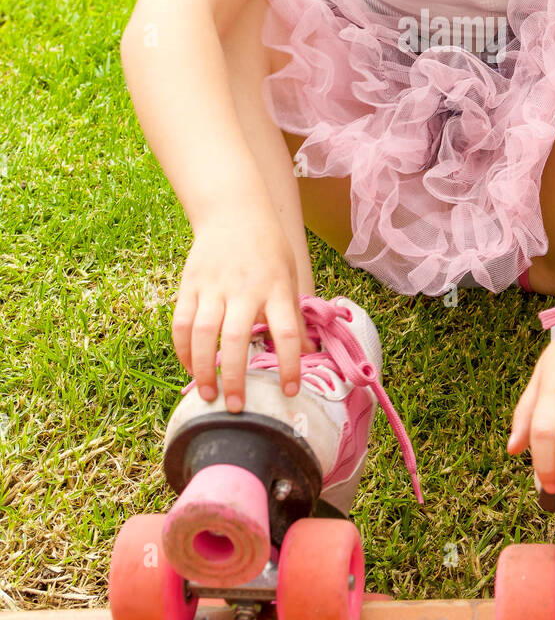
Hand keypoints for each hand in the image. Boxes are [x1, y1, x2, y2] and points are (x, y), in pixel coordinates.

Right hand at [171, 201, 316, 411]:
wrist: (234, 212)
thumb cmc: (268, 249)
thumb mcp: (290, 276)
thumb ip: (294, 315)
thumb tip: (309, 352)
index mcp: (275, 287)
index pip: (286, 331)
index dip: (289, 364)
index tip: (290, 391)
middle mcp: (244, 288)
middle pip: (236, 337)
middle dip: (235, 376)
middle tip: (236, 407)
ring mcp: (213, 286)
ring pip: (202, 332)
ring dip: (203, 368)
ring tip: (207, 394)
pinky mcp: (189, 284)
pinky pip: (181, 321)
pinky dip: (182, 348)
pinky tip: (189, 367)